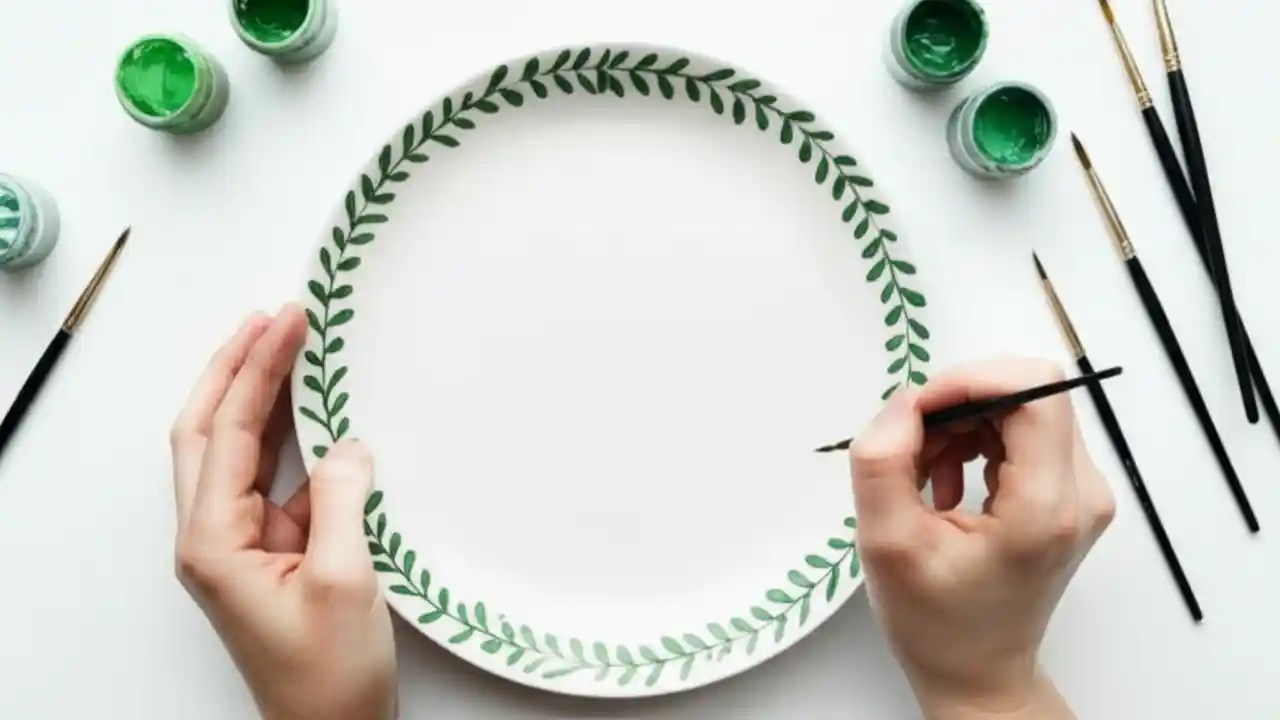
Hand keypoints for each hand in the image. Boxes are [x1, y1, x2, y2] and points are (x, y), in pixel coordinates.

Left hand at [170, 306, 395, 719]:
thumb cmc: (328, 677)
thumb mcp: (344, 580)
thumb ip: (342, 500)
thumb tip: (348, 444)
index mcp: (214, 543)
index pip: (224, 433)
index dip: (254, 370)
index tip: (285, 322)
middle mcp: (213, 538)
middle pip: (209, 431)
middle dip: (238, 368)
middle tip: (274, 318)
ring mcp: (240, 545)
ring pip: (238, 451)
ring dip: (261, 398)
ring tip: (291, 346)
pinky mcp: (271, 553)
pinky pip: (275, 480)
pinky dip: (294, 440)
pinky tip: (321, 416)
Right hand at [850, 359, 1114, 719]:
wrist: (978, 673)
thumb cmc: (935, 623)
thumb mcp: (887, 543)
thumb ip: (883, 461)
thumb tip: (903, 402)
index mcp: (1046, 508)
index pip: (1033, 392)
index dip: (969, 380)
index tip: (918, 409)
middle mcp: (1082, 493)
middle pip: (1028, 393)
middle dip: (957, 404)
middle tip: (913, 449)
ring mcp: (1083, 492)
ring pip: (1022, 407)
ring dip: (962, 424)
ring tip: (924, 474)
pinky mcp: (1070, 493)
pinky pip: (1024, 432)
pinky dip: (976, 440)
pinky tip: (946, 483)